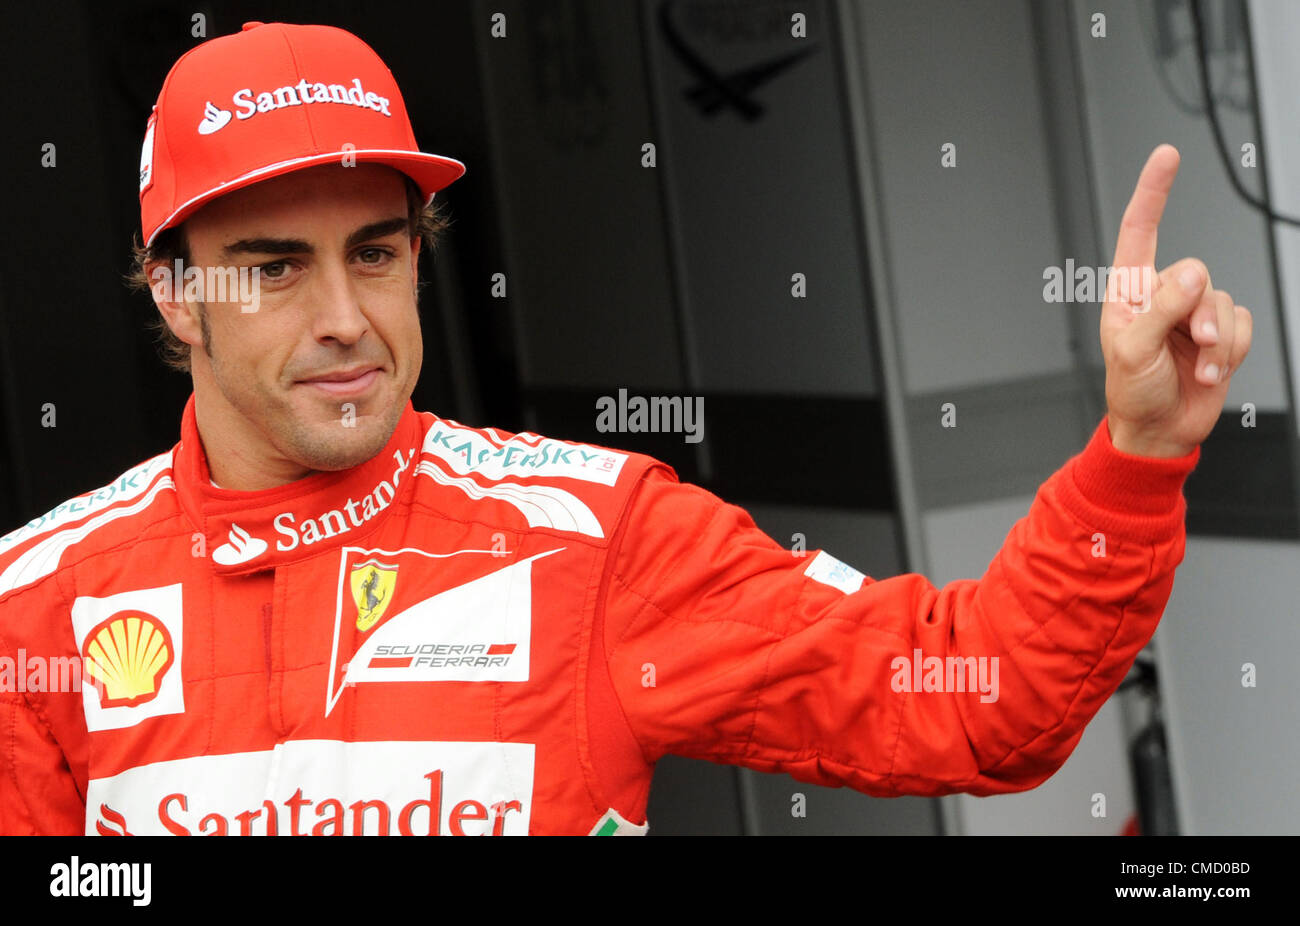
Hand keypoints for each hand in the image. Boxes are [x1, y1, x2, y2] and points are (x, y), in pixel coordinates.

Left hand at [1101, 144, 1253, 457]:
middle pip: (1197, 274)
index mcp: (1130, 291)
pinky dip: (1230, 352)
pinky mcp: (1222, 333)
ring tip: (1196, 369)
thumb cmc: (1132, 391)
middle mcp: (1163, 295)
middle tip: (1189, 345)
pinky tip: (1208, 371)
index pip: (1141, 231)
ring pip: (1222, 301)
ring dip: (1215, 342)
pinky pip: (1242, 324)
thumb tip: (1192, 275)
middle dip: (1198, 313)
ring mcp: (1194, 314)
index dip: (1154, 192)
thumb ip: (1160, 310)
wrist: (1161, 430)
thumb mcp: (1133, 351)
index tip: (1166, 156)